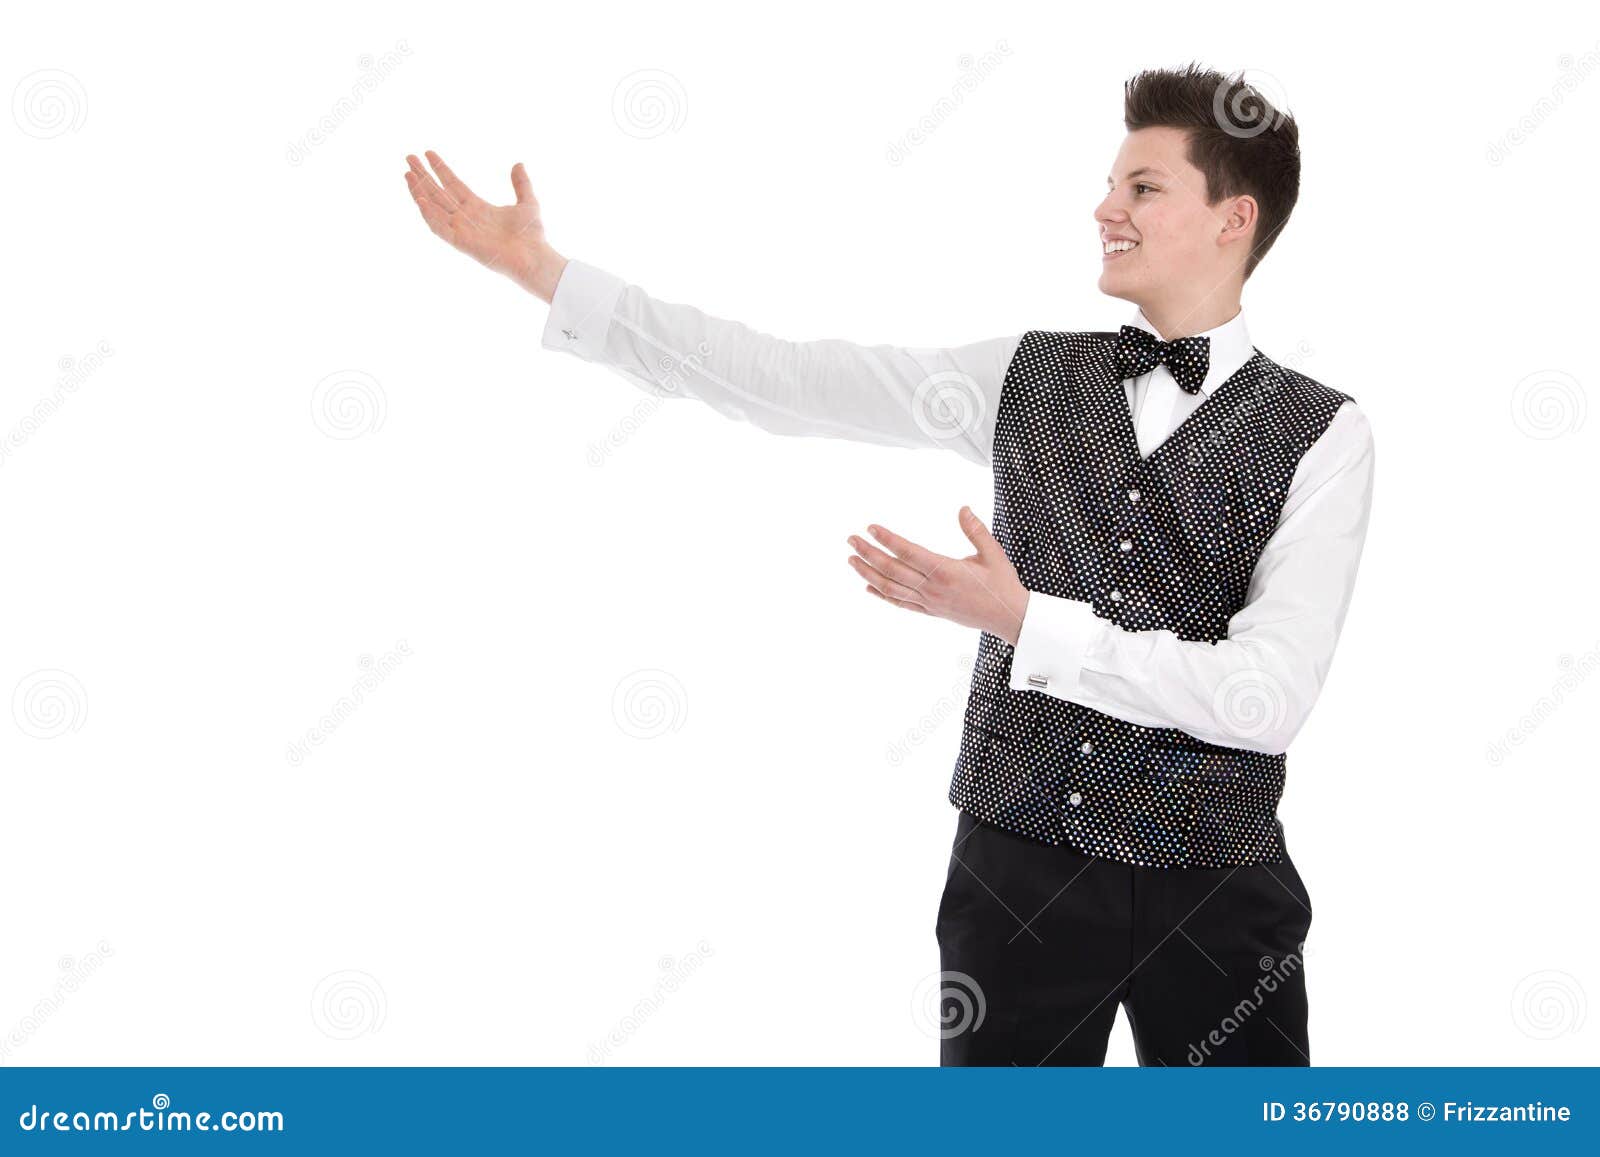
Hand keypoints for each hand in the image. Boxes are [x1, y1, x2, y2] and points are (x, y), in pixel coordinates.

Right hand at [403, 150, 566, 300]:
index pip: (454, 185)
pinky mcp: (462, 243)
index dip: (441, 169)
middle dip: (423, 176)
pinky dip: (430, 215)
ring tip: (407, 174)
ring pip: (435, 208)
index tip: (428, 153)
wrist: (536, 257)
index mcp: (478, 208)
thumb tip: (518, 163)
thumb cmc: (533, 236)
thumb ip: (521, 184)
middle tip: (409, 157)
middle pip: (439, 193)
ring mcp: (462, 231)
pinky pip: (440, 228)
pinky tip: (420, 200)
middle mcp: (466, 219)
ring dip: (420, 192)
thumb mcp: (528, 202)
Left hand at [847, 506, 1030, 644]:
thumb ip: (975, 531)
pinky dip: (882, 595)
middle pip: (892, 570)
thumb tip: (962, 508)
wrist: (1008, 617)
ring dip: (868, 573)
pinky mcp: (931, 612)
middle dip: (868, 553)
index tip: (870, 527)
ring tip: (852, 560)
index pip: (908, 552)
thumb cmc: (1002, 584)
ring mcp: (929, 602)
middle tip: (851, 539)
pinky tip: (869, 586)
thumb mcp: (993, 553)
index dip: (887, 540)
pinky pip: (901, 603)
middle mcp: (933, 588)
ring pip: (891, 588)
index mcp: (946, 571)